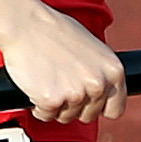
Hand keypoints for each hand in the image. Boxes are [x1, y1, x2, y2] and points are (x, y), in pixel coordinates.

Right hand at [0, 7, 128, 125]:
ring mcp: (76, 94)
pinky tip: (37, 85)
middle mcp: (98, 84)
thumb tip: (103, 91)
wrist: (25, 24)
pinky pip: (45, 115)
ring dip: (55, 105)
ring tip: (48, 80)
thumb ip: (100, 71)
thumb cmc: (55, 31)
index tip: (87, 102)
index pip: (115, 109)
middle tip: (60, 84)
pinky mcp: (52, 100)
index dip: (99, 107)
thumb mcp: (92, 47)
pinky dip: (38, 106)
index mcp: (114, 71)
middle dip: (74, 106)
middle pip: (88, 116)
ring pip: (66, 117)